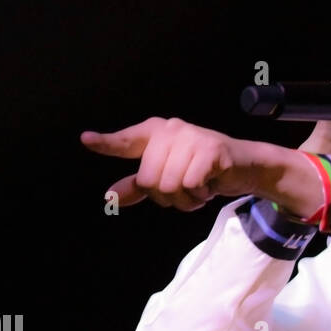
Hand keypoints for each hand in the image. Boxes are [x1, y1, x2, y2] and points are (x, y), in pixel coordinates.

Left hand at [79, 117, 296, 211]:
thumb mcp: (168, 178)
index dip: (107, 143)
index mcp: (156, 134)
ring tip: (198, 188)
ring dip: (185, 199)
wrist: (244, 167)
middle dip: (167, 198)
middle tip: (186, 191)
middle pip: (149, 180)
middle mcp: (171, 130)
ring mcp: (191, 138)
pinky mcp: (209, 149)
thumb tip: (110, 198)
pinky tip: (209, 186)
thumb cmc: (203, 171)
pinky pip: (190, 184)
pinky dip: (200, 195)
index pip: (127, 141)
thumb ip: (139, 186)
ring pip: (169, 186)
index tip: (86, 140)